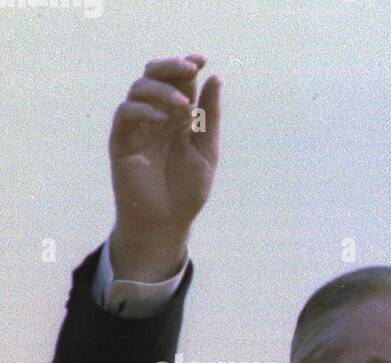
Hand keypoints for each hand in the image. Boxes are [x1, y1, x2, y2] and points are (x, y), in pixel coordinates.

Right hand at [109, 54, 220, 280]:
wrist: (168, 222)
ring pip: (138, 89)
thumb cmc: (187, 190)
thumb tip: (216, 79)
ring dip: (162, 91)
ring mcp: (137, 126)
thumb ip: (209, 117)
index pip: (179, 82)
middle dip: (171, 68)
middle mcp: (156, 116)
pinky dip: (143, 110)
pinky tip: (163, 120)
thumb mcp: (206, 150)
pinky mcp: (121, 140)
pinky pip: (125, 114)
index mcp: (178, 117)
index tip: (202, 59)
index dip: (187, 66)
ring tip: (183, 107)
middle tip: (190, 69)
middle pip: (154, 76)